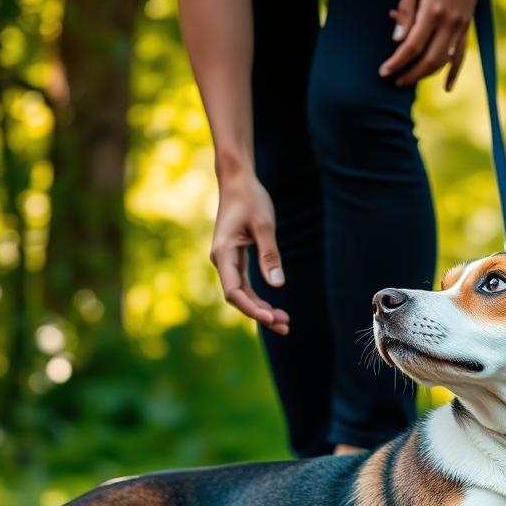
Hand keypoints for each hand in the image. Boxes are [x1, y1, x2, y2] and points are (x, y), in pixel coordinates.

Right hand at [211, 173, 289, 334]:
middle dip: (260, 313)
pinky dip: (257, 296)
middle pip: (238, 297)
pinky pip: (243, 283)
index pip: (234, 292)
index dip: (252, 308)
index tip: (271, 318)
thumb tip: (277, 286)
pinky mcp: (233, 257)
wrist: (237, 180)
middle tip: (285, 326)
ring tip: (283, 321)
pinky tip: (272, 306)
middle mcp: (221, 259)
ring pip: (241, 292)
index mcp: (223, 253)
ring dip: (260, 308)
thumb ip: (270, 256)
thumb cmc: (250, 199)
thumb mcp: (264, 225)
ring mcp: (226, 259)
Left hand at [380, 0, 475, 89]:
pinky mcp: (467, 27)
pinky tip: (447, 88)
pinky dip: (454, 72)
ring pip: (445, 60)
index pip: (412, 46)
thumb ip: (407, 13)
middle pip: (429, 59)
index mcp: (433, 11)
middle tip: (395, 80)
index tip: (383, 71)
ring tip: (409, 79)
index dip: (396, 62)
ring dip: (426, 74)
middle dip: (411, 74)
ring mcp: (461, 26)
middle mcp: (450, 22)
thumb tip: (398, 42)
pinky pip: (462, 55)